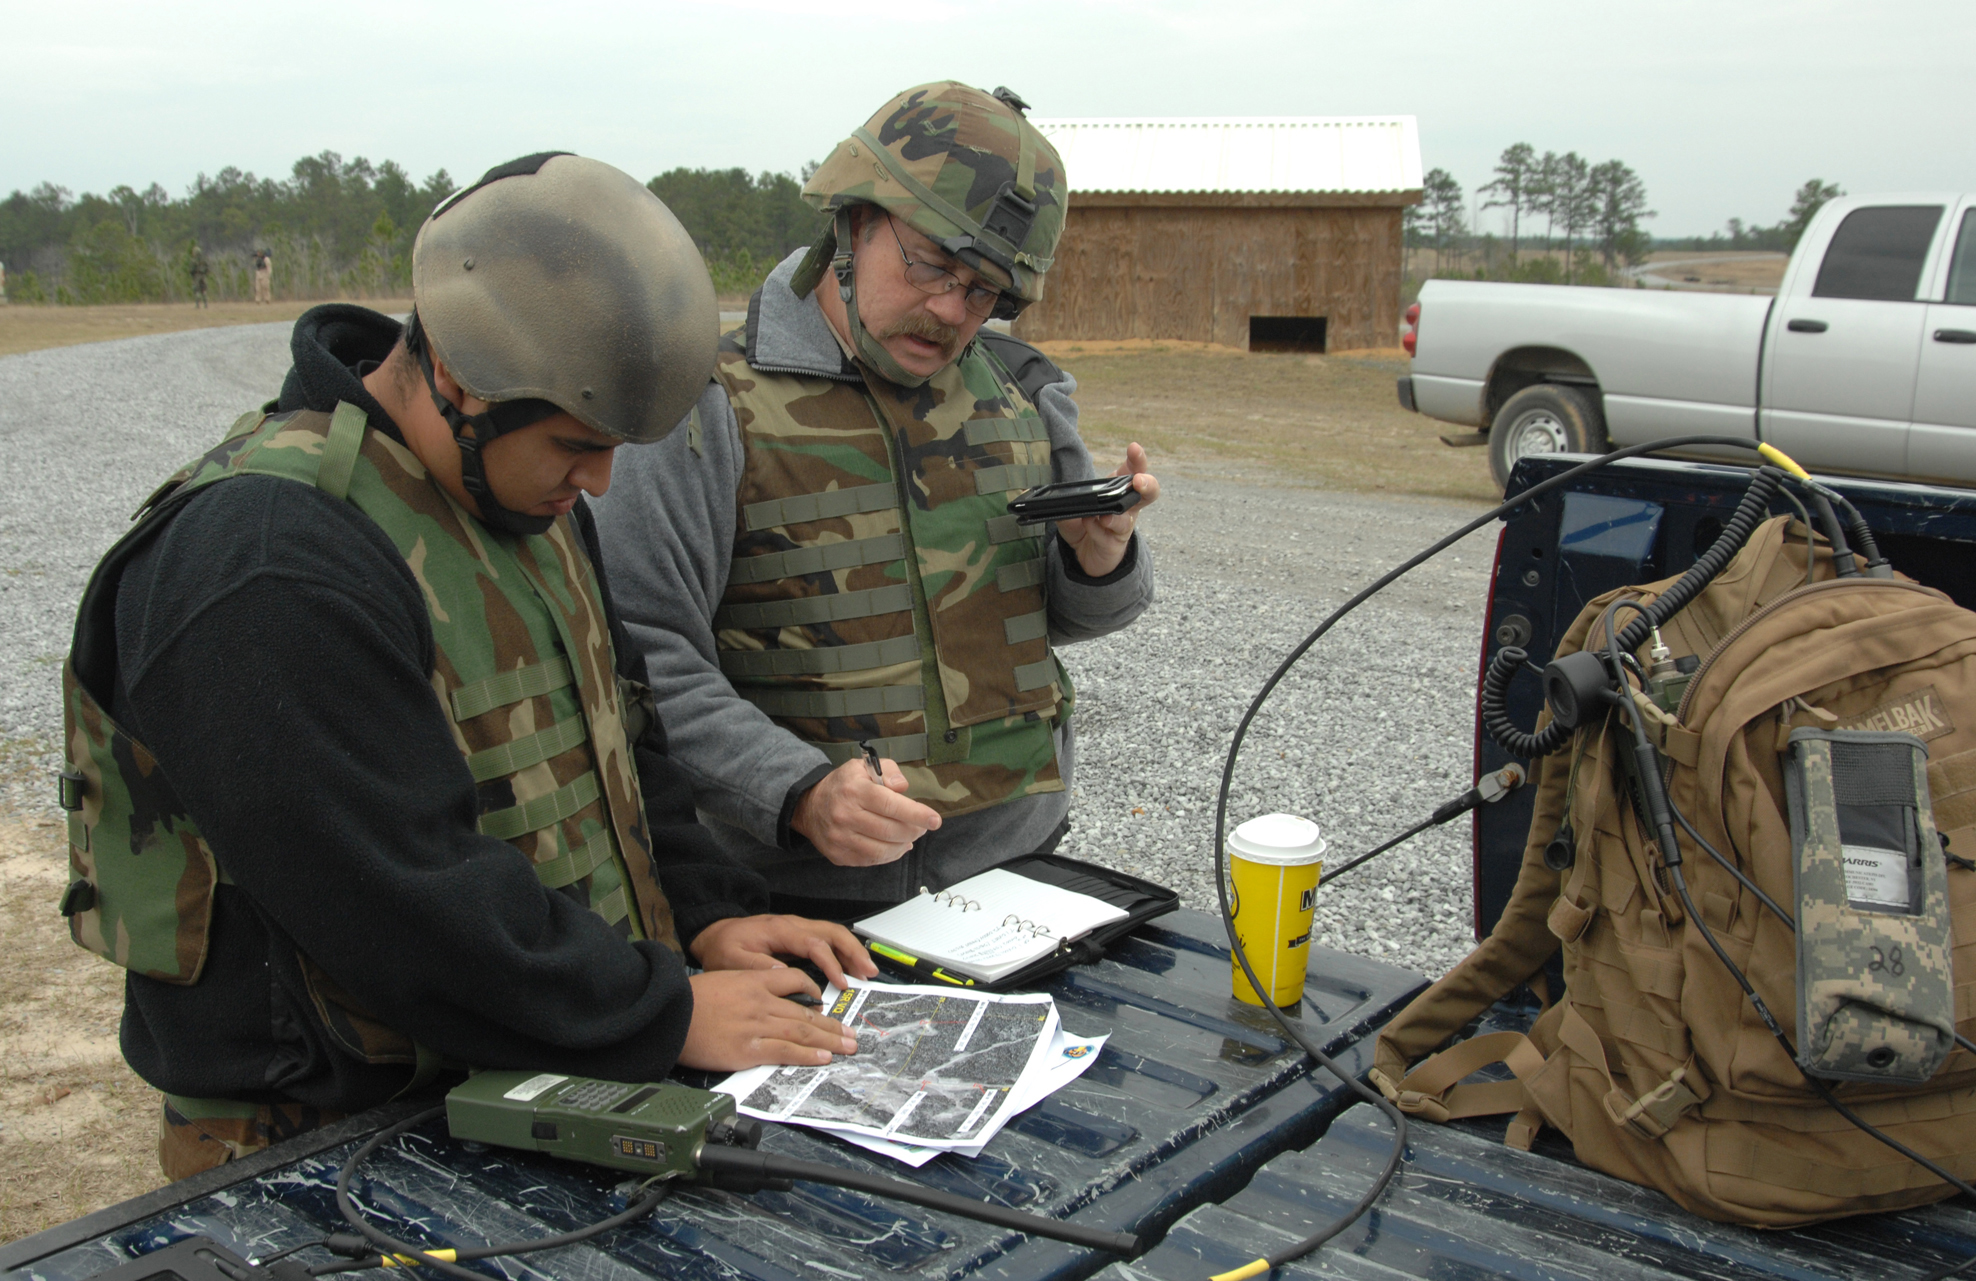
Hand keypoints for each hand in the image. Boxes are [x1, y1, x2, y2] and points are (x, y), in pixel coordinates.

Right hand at [677, 967, 858, 1070]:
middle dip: (832, 1025)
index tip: (825, 1005)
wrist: (670, 1014)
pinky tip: (823, 1058)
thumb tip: (770, 999)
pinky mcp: (748, 1048)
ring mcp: (756, 1025)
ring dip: (829, 1040)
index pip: (795, 980)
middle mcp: (761, 1001)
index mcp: (755, 980)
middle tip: (851, 1033)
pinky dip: (807, 1055)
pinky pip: (785, 1051)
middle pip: (806, 1011)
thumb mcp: (724, 979)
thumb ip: (750, 986)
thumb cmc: (691, 1000)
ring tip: (847, 1046)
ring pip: (802, 1030)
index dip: (814, 994)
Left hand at [690, 913, 879, 988]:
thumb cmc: (723, 946)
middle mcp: (793, 925)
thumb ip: (757, 967)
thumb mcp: (731, 960)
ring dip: (852, 951)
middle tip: (868, 972)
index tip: (840, 982)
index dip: (830, 963)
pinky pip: (826, 940)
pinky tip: (850, 968)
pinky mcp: (798, 937)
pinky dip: (842, 953)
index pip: (814, 943)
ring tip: (867, 972)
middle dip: (853, 951)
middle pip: (832, 932)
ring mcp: (798, 929)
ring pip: (833, 934)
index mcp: (779, 930)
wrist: (715, 933)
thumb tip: (785, 975)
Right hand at [791, 757, 940, 865]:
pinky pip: (872, 860)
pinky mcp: (840, 855)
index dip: (916, 813)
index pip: (890, 805)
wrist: (809, 807)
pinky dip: (890, 855)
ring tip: (910, 836)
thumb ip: (888, 771)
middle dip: (914, 830)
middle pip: (890, 830)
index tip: (934, 820)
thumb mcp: (862, 766)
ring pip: (883, 850)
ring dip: (904, 845)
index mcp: (854, 791)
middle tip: (923, 826)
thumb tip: (903, 788)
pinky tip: (896, 846)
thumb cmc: (843, 785)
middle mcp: (845, 816)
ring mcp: (841, 839)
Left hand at [1056, 442, 1158, 578]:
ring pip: (1128, 520)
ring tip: (1106, 515)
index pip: (1134, 471)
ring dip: (1117, 517)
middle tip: (1139, 481)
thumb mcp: (1074, 509)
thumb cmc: (1085, 524)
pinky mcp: (1114, 544)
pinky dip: (1096, 529)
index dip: (1137, 459)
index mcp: (1120, 490)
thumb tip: (1061, 501)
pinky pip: (1107, 536)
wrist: (1086, 554)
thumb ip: (1069, 503)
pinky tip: (1089, 524)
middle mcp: (1128, 508)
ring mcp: (1123, 527)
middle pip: (1148, 493)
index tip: (1133, 448)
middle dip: (1147, 484)